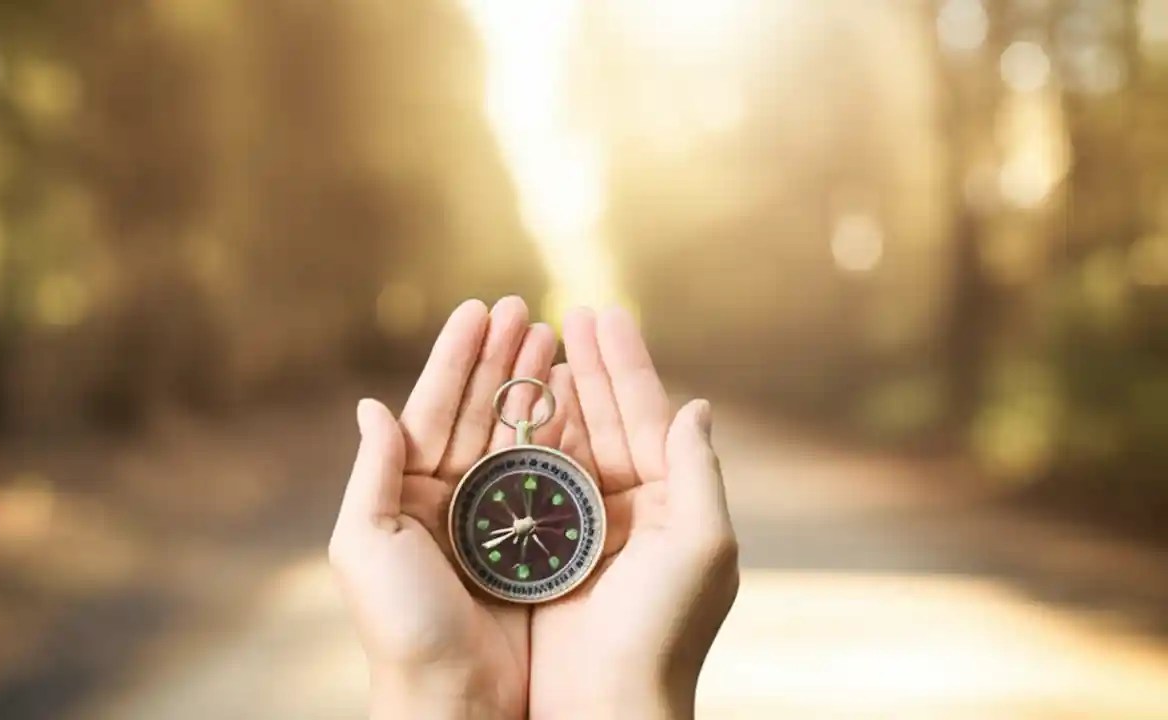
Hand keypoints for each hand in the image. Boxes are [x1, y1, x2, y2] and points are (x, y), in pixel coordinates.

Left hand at [329, 297, 555, 719]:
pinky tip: (575, 395)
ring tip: (553, 336)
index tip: (478, 309)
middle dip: (500, 358)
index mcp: (406, 494)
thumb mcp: (366, 544)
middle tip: (526, 308)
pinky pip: (548, 475)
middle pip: (478, 411)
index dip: (455, 357)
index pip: (432, 408)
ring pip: (516, 435)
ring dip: (533, 384)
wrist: (459, 700)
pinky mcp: (533, 543)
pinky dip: (560, 432)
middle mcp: (450, 500)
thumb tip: (371, 405)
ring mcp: (494, 519)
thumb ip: (373, 472)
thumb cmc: (401, 627)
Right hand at [528, 307, 739, 719]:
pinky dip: (529, 440)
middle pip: (609, 420)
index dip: (627, 364)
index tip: (605, 314)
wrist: (606, 704)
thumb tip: (699, 405)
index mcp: (674, 504)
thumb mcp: (701, 542)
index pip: (649, 416)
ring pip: (571, 443)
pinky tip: (516, 404)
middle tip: (569, 312)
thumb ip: (698, 469)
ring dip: (556, 393)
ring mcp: (589, 529)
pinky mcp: (548, 549)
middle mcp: (634, 511)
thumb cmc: (664, 629)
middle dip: (591, 366)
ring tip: (538, 343)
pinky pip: (537, 480)